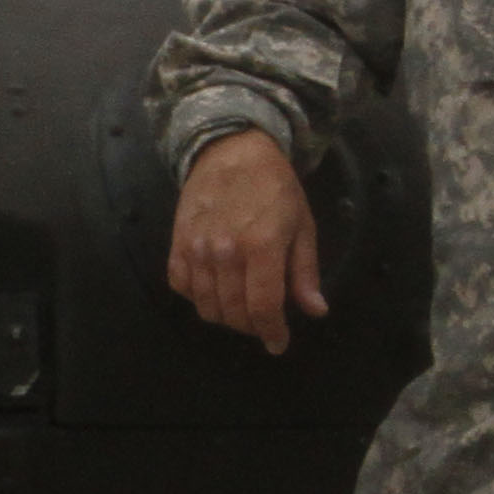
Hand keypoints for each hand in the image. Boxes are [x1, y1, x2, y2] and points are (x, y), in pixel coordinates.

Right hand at [165, 129, 325, 353]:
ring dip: (225, 316)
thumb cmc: (275, 187)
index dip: (272, 333)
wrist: (232, 149)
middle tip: (263, 321)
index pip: (263, 308)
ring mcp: (197, 247)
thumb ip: (305, 272)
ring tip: (240, 308)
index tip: (278, 344)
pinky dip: (197, 297)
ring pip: (206, 305)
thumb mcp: (302, 225)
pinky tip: (213, 289)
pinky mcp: (177, 242)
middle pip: (233, 312)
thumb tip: (316, 311)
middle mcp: (226, 251)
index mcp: (263, 246)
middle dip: (251, 326)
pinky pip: (181, 286)